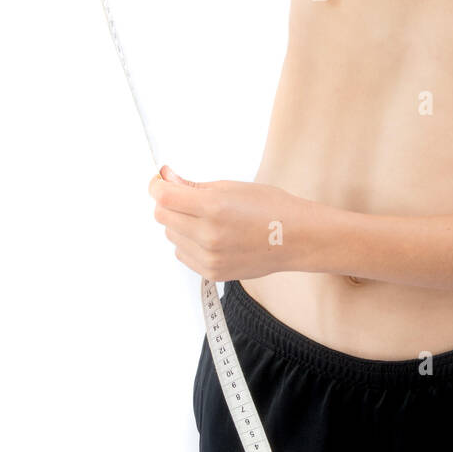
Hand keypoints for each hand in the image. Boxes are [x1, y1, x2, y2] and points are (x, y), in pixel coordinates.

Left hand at [147, 165, 307, 279]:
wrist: (296, 238)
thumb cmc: (269, 206)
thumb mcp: (231, 186)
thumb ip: (193, 186)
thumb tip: (165, 179)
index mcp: (213, 208)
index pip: (164, 197)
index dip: (156, 185)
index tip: (159, 180)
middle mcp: (208, 235)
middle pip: (163, 216)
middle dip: (168, 203)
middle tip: (186, 197)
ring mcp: (209, 257)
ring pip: (171, 235)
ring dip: (179, 224)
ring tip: (206, 219)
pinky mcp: (212, 272)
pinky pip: (182, 254)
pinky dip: (188, 243)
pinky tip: (210, 236)